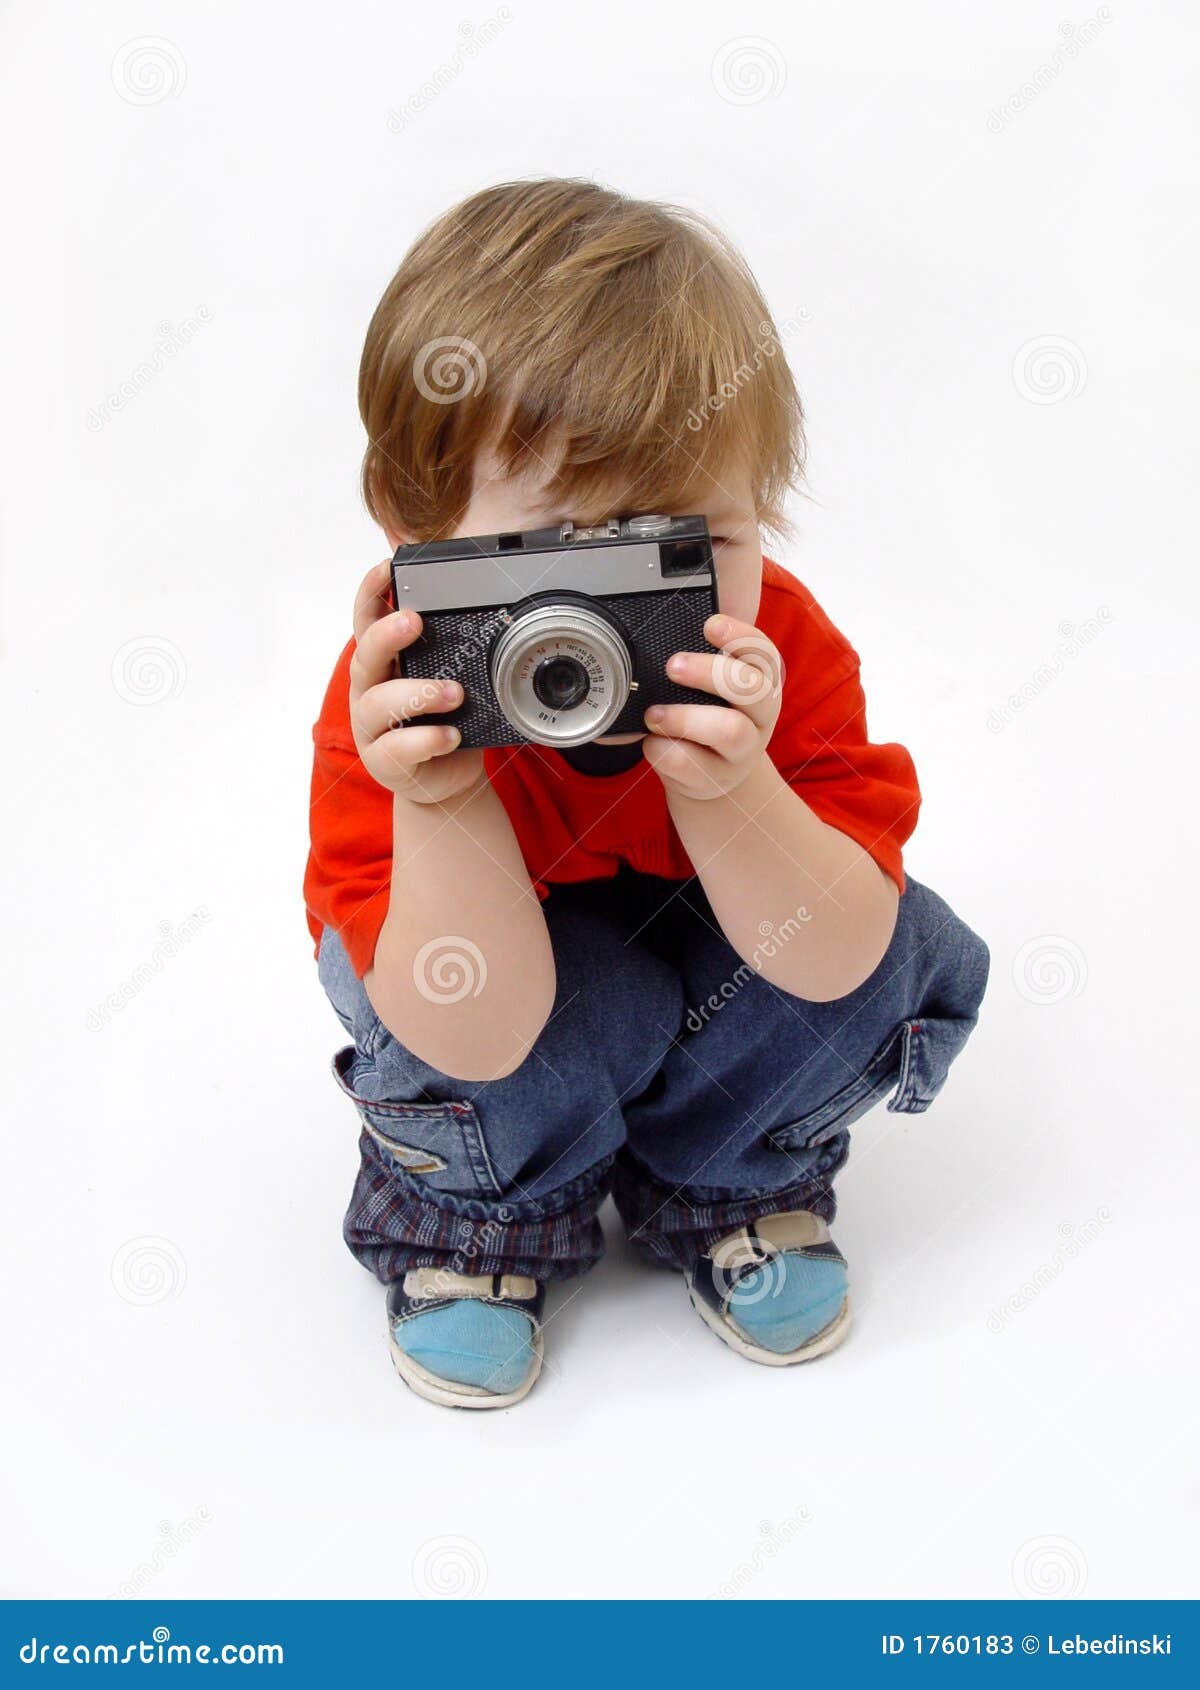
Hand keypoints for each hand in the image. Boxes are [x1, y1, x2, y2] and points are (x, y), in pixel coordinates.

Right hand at [349, 560, 485, 804]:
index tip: (387, 567)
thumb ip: (455, 651)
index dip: (370, 591)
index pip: (367, 619)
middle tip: (415, 622)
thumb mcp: (451, 678)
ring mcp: (371, 727)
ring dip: (418, 693)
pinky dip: (427, 739)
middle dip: (387, 635)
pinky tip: (451, 736)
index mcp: (384, 662)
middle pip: (364, 655)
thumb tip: (498, 613)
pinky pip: (397, 748)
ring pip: (378, 703)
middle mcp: (370, 690)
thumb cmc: (447, 720)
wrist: (447, 777)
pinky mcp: (384, 762)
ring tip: (455, 693)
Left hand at [641, 614, 783, 799]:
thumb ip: (699, 661)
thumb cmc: (708, 715)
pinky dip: (664, 750)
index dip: (739, 637)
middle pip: (752, 690)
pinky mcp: (717, 780)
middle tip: (673, 666)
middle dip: (709, 673)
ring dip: (685, 718)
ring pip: (729, 731)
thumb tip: (660, 631)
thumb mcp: (714, 687)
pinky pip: (691, 764)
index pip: (763, 652)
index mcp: (762, 681)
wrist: (713, 775)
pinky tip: (652, 742)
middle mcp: (761, 716)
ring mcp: (743, 752)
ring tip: (654, 714)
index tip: (709, 625)